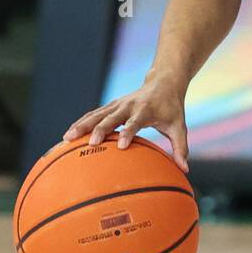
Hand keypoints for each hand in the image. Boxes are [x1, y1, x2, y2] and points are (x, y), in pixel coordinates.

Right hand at [61, 71, 189, 171]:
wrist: (163, 83)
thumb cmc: (172, 108)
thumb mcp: (179, 126)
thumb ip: (181, 148)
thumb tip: (185, 170)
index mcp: (145, 110)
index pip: (135, 122)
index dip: (128, 132)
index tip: (121, 146)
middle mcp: (129, 105)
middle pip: (111, 117)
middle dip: (100, 130)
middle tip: (90, 144)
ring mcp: (117, 104)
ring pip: (96, 114)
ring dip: (82, 125)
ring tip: (66, 138)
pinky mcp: (111, 106)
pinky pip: (93, 114)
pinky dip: (81, 123)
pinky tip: (68, 135)